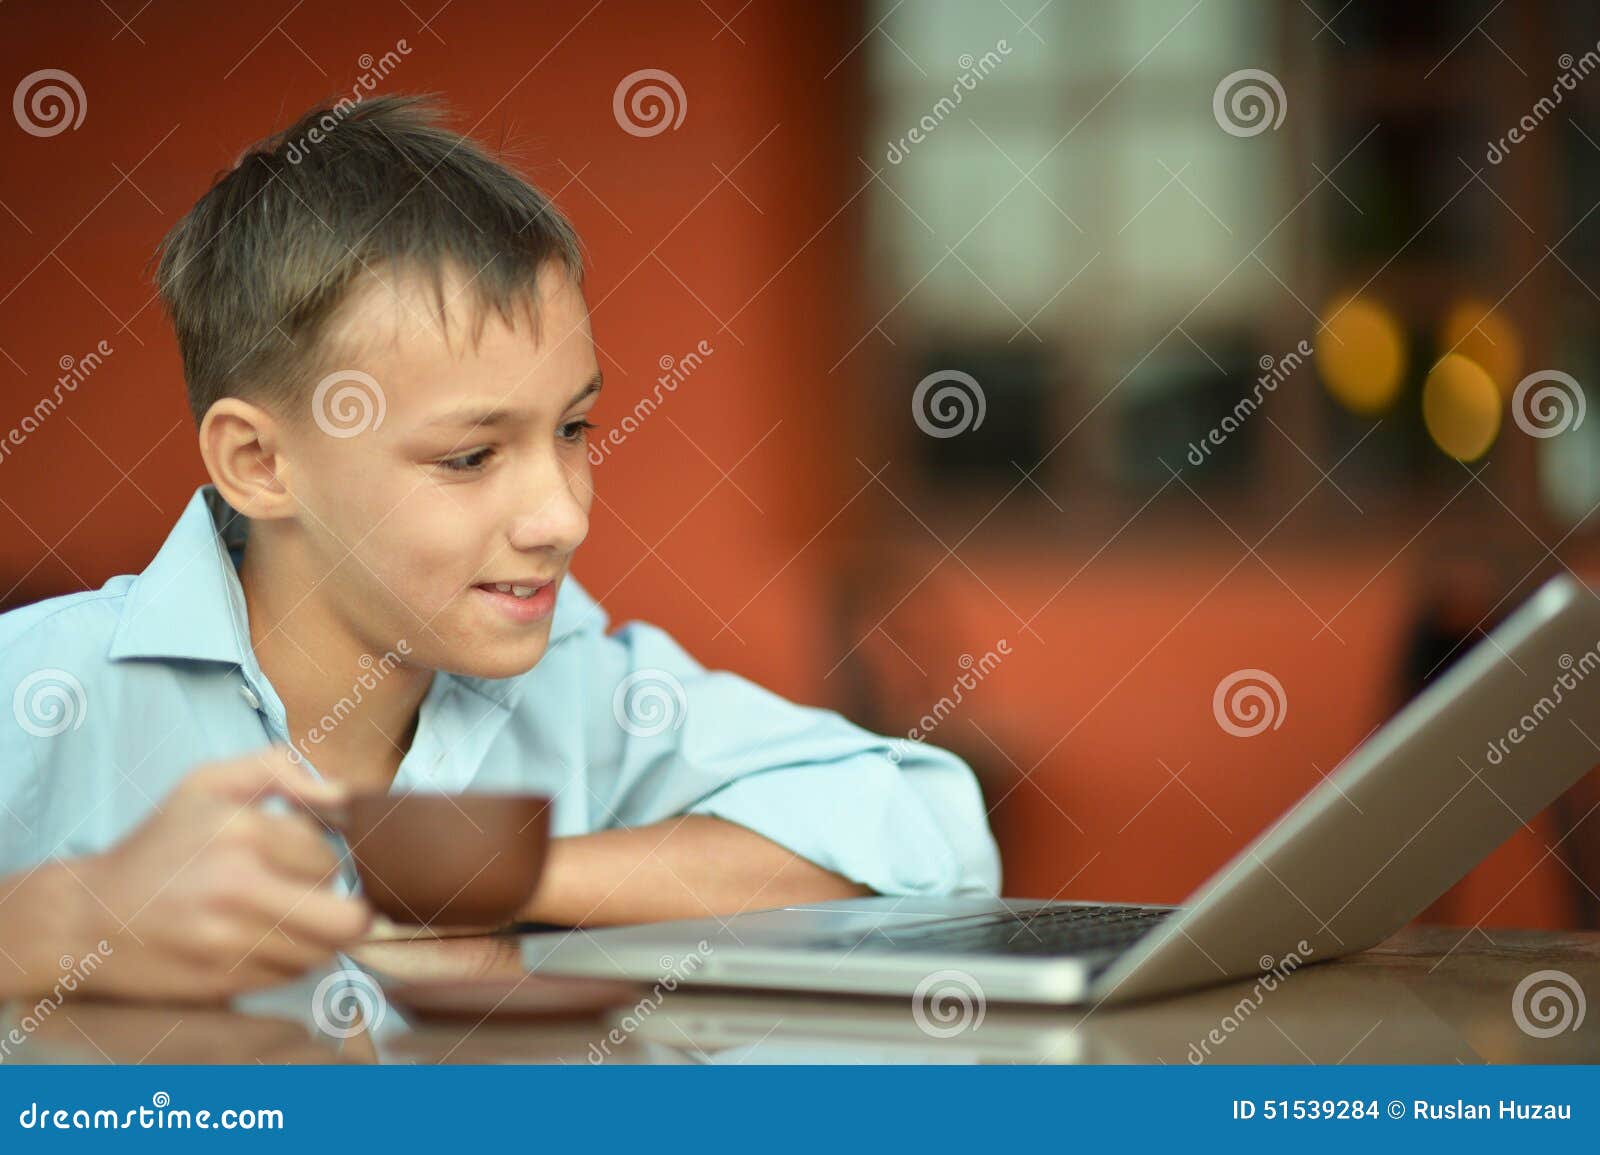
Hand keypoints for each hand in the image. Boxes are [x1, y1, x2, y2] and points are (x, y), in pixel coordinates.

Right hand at [58, 747, 371, 1002]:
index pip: (332, 859)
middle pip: (346, 919)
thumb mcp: (206, 784)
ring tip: (280, 920)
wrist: (88, 917)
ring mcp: (231, 940)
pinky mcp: (223, 982)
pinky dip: (286, 962)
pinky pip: (290, 976)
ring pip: (322, 952)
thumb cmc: (157, 846)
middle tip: (318, 900)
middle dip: (343, 910)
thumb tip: (342, 794)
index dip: (323, 861)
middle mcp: (240, 887)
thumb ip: (277, 769)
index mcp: (243, 831)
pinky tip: (256, 942)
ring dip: (315, 938)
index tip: (299, 862)